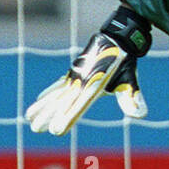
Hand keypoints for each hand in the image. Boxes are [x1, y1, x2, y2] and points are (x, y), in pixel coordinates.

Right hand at [26, 6, 151, 135]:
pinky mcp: (74, 72)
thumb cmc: (123, 62)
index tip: (55, 130)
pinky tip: (40, 99)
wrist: (116, 37)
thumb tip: (140, 115)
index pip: (77, 107)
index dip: (66, 118)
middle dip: (48, 116)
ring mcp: (75, 76)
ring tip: (28, 118)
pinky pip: (58, 84)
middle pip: (61, 103)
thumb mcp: (130, 80)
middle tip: (34, 129)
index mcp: (92, 86)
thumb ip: (131, 98)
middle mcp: (80, 82)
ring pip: (56, 94)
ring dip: (43, 106)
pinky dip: (49, 92)